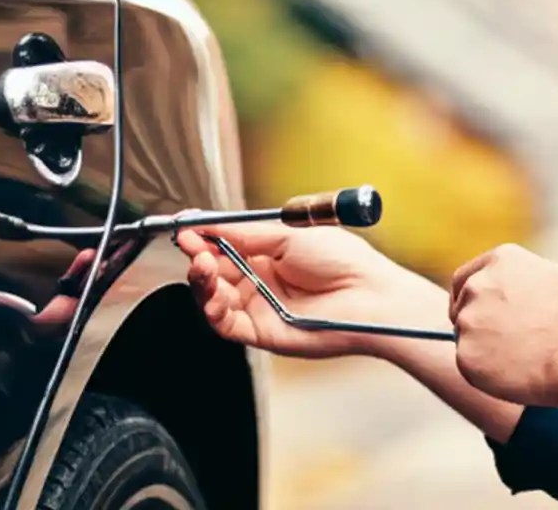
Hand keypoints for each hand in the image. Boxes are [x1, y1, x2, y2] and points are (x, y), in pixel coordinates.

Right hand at [176, 223, 438, 357]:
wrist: (370, 297)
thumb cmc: (345, 262)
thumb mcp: (290, 234)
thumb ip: (246, 233)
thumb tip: (210, 226)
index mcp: (269, 251)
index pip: (224, 244)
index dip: (203, 237)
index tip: (187, 227)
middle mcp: (261, 279)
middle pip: (214, 271)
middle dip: (198, 257)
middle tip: (192, 247)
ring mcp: (260, 305)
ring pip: (214, 297)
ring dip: (201, 282)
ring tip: (203, 266)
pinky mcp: (261, 332)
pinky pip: (225, 324)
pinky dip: (212, 310)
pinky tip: (213, 295)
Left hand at [449, 244, 557, 405]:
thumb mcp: (552, 278)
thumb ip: (522, 279)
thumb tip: (513, 288)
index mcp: (499, 261)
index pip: (464, 279)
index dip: (468, 299)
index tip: (475, 315)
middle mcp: (477, 285)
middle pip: (461, 308)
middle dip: (475, 325)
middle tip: (498, 344)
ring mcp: (468, 319)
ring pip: (465, 339)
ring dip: (483, 350)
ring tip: (519, 360)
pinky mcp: (465, 352)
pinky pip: (470, 365)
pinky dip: (486, 372)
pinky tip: (513, 373)